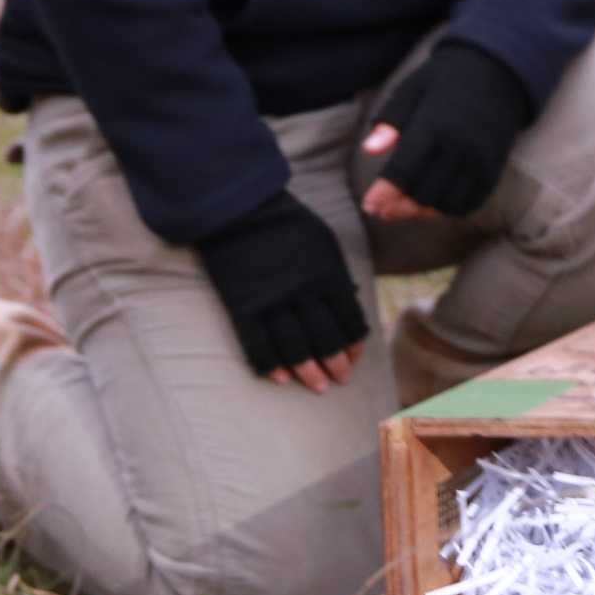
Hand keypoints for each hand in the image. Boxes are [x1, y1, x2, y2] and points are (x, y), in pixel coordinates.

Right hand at [196, 192, 368, 392]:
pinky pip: (259, 345)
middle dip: (337, 364)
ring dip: (309, 372)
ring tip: (317, 386)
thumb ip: (336, 274)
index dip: (354, 344)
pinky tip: (282, 378)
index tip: (354, 356)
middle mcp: (304, 293)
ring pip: (296, 349)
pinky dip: (272, 365)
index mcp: (329, 275)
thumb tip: (349, 303)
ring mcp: (273, 301)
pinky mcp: (244, 306)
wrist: (240, 209)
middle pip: (326, 340)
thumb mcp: (324, 243)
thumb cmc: (287, 224)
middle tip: (340, 379)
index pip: (350, 321)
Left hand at [360, 41, 531, 221]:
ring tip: (402, 208)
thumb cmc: (445, 80)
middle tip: (380, 210)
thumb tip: (368, 149)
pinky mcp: (494, 168)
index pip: (405, 169)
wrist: (497, 72)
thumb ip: (390, 121)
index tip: (368, 205)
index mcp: (435, 124)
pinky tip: (430, 204)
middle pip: (424, 192)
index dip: (384, 192)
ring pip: (446, 203)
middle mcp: (460, 146)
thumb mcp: (412, 91)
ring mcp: (480, 160)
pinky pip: (470, 202)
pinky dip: (448, 209)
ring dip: (422, 211)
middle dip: (398, 206)